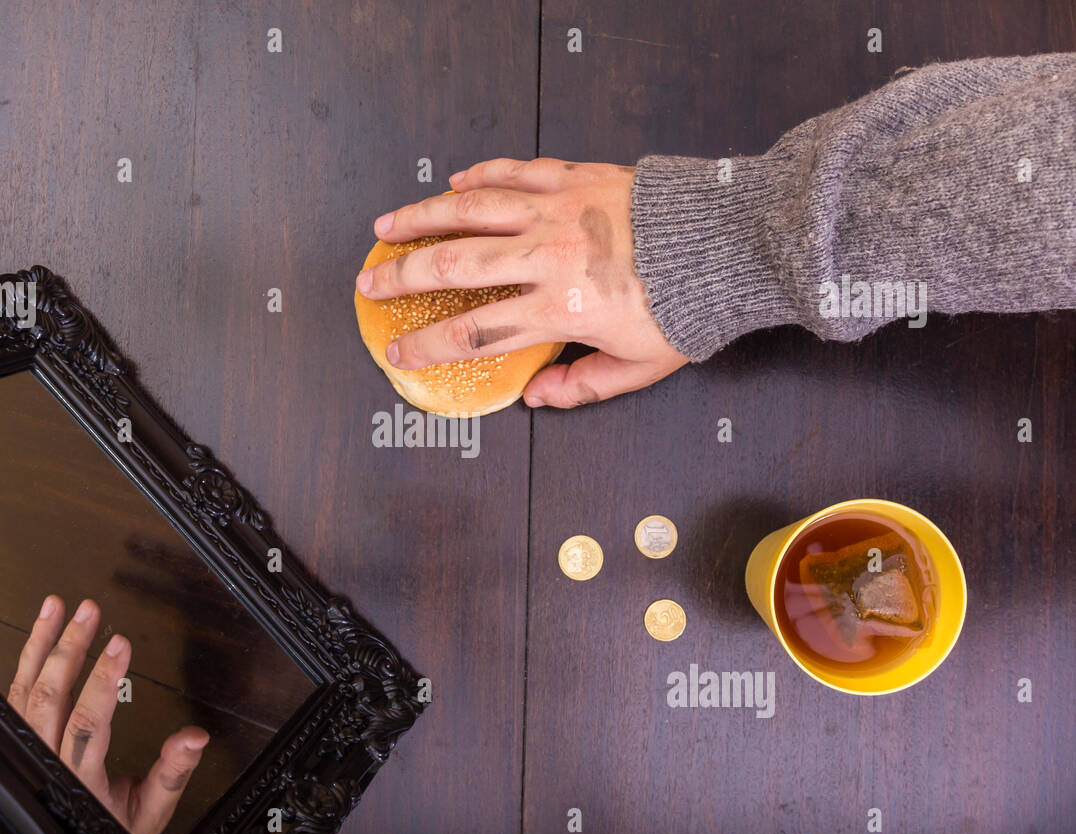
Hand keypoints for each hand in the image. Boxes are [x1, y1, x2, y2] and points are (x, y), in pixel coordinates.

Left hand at [8, 595, 209, 833]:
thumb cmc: (111, 830)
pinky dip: (25, 660)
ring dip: (41, 644)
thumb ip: (171, 774)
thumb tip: (195, 736)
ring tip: (56, 608)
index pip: (88, 720)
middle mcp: (46, 760)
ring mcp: (28, 748)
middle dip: (71, 648)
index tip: (120, 643)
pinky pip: (15, 695)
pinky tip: (39, 635)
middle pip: (51, 696)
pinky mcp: (21, 738)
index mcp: (80, 779)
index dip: (103, 678)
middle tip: (89, 611)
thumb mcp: (149, 812)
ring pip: (25, 691)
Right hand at [356, 157, 688, 407]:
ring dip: (421, 217)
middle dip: (402, 276)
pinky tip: (453, 183)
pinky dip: (479, 176)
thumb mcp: (640, 365)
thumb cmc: (687, 304)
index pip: (474, 334)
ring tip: (386, 225)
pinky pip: (512, 171)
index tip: (397, 347)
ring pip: (470, 209)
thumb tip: (536, 396)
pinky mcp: (574, 177)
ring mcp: (557, 210)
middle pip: (453, 264)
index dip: (426, 345)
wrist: (729, 241)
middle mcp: (549, 255)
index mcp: (561, 307)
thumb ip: (583, 385)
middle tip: (370, 283)